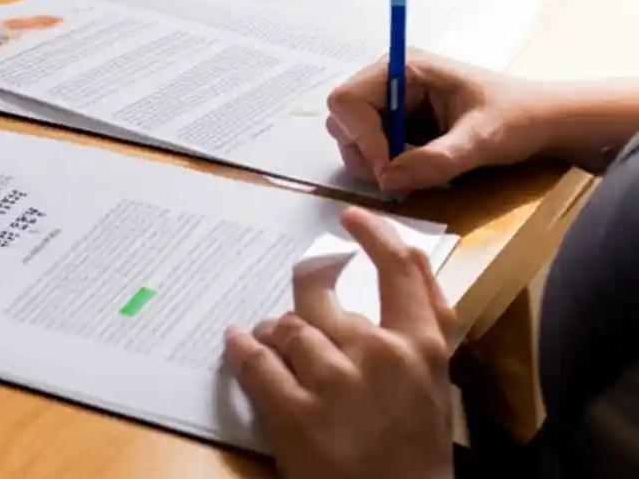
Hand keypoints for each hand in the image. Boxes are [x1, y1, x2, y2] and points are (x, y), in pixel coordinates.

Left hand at [224, 207, 456, 478]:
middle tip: (296, 313)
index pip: (400, 269)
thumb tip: (404, 262)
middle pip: (321, 297)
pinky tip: (235, 343)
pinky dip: (241, 349)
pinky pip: (255, 360)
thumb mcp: (435, 385)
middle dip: (302, 300)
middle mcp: (378, 355)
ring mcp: (334, 383)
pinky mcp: (294, 412)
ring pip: (285, 327)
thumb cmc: (415, 453)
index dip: (374, 234)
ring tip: (272, 345)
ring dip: (273, 333)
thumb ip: (420, 327)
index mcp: (421, 348)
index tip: (350, 216)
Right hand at [326, 52, 549, 192]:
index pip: (348, 99)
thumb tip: (388, 180)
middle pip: (343, 118)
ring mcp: (392, 103)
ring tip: (412, 175)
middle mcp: (390, 81)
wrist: (545, 123)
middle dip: (364, 152)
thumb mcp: (483, 139)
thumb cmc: (519, 118)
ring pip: (351, 136)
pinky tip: (415, 171)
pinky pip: (370, 148)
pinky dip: (384, 166)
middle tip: (398, 177)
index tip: (388, 170)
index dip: (361, 136)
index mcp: (404, 68)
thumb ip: (437, 160)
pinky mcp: (399, 124)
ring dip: (373, 162)